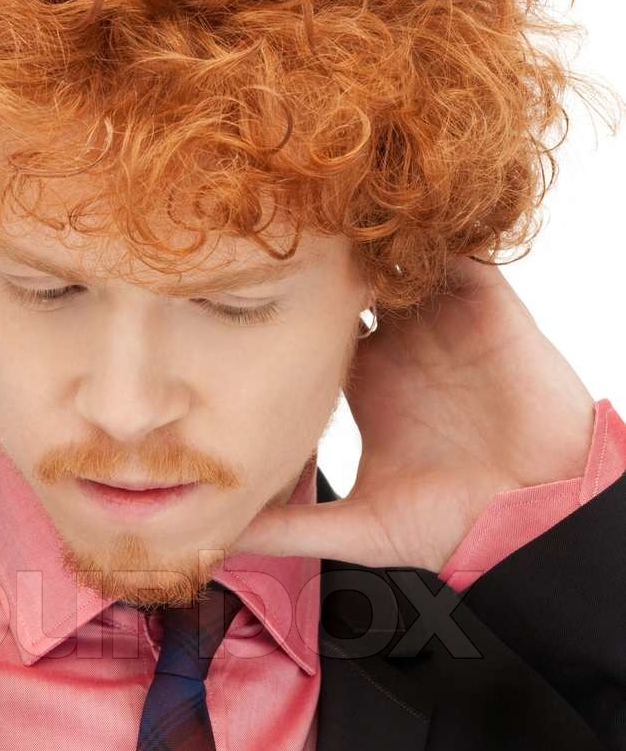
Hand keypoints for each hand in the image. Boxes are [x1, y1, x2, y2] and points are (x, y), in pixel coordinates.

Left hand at [233, 256, 595, 572]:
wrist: (531, 520)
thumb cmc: (452, 527)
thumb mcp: (357, 529)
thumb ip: (288, 529)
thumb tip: (219, 541)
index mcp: (365, 384)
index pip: (311, 327)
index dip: (278, 305)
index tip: (229, 287)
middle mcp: (400, 345)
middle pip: (347, 279)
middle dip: (316, 256)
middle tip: (272, 231)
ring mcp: (443, 319)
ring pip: (396, 255)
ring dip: (365, 234)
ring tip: (322, 209)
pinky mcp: (486, 304)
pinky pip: (456, 247)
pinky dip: (428, 229)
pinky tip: (389, 223)